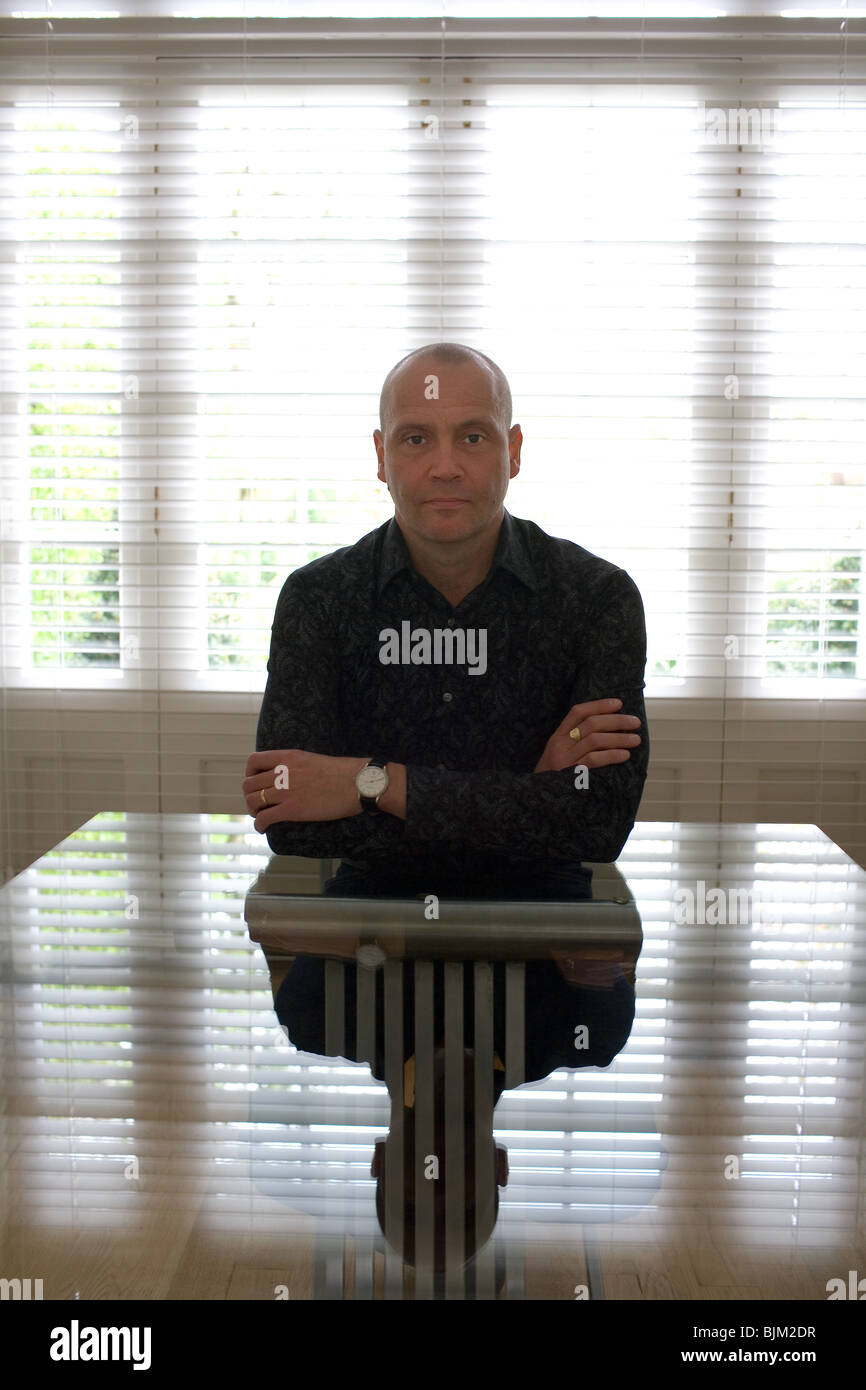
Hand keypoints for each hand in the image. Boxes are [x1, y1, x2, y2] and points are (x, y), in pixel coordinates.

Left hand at [242, 749, 365, 830]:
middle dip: (250, 796)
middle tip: (258, 804)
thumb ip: (294, 765)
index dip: (249, 773)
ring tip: (261, 816)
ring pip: (253, 801)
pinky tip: (264, 828)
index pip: (254, 761)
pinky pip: (264, 818)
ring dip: (254, 811)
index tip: (255, 782)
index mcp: (287, 757)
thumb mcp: (311, 759)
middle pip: (249, 784)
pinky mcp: (292, 809)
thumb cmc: (341, 772)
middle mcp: (282, 772)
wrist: (356, 783)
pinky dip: (259, 825)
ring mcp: (286, 791)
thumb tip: (286, 776)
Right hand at [533, 698, 641, 773]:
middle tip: (635, 722)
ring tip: (635, 740)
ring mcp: (564, 759)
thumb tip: (607, 731)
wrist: (536, 800)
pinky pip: (593, 760)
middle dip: (616, 720)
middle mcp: (559, 745)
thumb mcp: (559, 756)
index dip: (599, 705)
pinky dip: (611, 755)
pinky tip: (624, 755)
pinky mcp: (570, 774)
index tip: (618, 703)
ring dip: (619, 738)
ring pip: (594, 740)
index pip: (578, 712)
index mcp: (557, 737)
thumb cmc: (553, 778)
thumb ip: (575, 743)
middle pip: (590, 724)